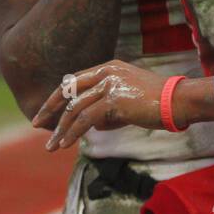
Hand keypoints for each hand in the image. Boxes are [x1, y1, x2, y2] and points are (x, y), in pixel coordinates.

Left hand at [33, 60, 165, 149]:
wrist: (177, 102)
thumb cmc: (158, 103)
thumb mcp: (129, 99)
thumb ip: (108, 107)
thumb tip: (92, 125)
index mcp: (109, 67)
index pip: (75, 81)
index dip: (58, 97)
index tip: (45, 112)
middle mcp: (106, 72)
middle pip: (68, 91)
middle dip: (49, 109)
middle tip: (35, 124)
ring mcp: (109, 84)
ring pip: (75, 109)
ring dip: (61, 129)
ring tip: (52, 146)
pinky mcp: (113, 100)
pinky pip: (85, 120)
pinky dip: (73, 133)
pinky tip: (66, 145)